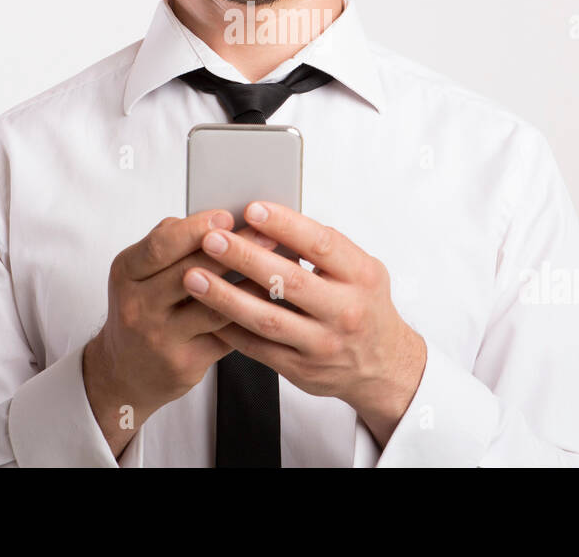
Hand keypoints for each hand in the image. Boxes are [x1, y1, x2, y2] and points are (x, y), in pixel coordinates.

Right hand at [84, 209, 277, 454]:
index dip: (195, 229)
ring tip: (279, 266)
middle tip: (268, 234)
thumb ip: (172, 244)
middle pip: (191, 272)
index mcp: (126, 272)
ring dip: (251, 284)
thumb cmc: (144, 308)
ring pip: (213, 306)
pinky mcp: (182, 362)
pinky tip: (271, 301)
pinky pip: (225, 335)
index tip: (227, 216)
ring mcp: (159, 337)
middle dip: (235, 250)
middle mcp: (137, 305)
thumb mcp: (141, 272)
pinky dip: (250, 315)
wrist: (127, 370)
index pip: (161, 245)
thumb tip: (221, 220)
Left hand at [181, 201, 426, 447]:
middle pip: (289, 281)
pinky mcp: (302, 370)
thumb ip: (324, 248)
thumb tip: (273, 218)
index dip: (285, 225)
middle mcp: (344, 311)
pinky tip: (205, 310)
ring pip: (267, 319)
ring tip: (193, 276)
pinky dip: (229, 328)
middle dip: (245, 257)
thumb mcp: (361, 271)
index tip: (252, 209)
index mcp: (361, 277)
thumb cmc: (365, 306)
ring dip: (225, 296)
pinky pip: (258, 348)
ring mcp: (322, 344)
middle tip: (211, 239)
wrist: (384, 367)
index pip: (321, 244)